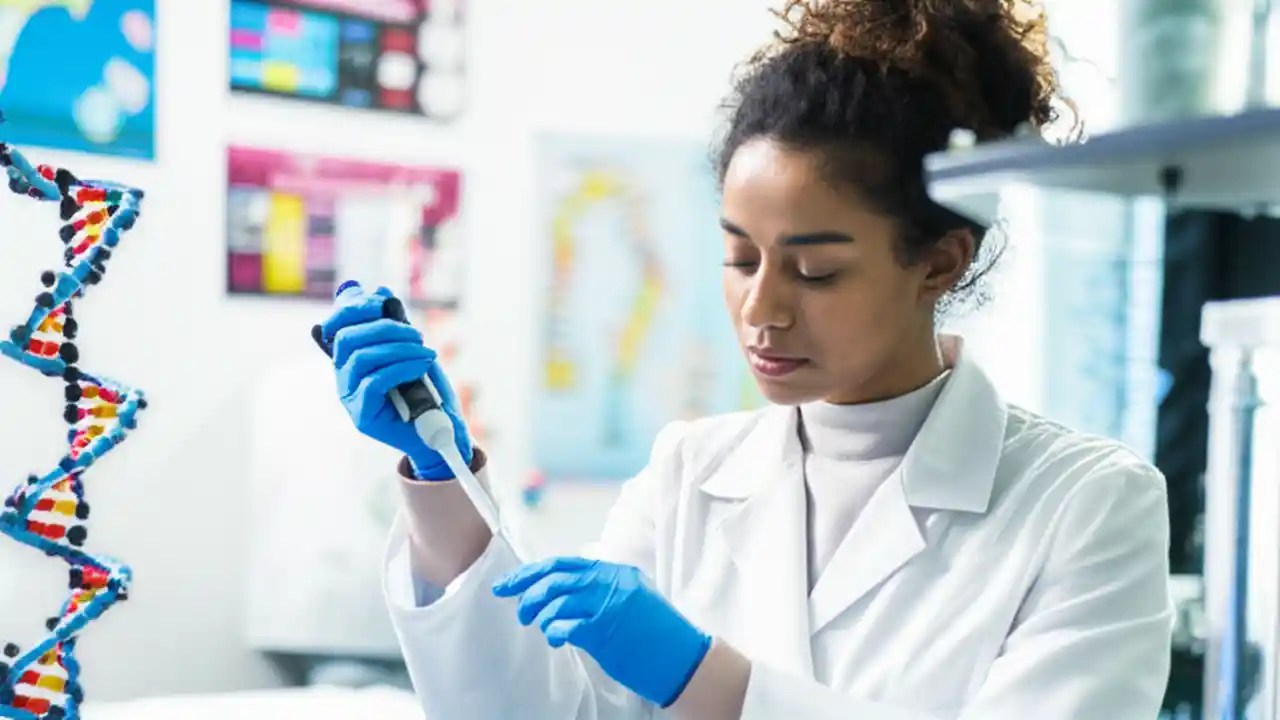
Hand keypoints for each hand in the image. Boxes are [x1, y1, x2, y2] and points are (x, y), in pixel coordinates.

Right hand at [318, 284, 472, 478]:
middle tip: (416, 334)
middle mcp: (344, 375)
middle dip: (384, 327)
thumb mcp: (412, 350)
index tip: (382, 302)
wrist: (441, 431)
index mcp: (351, 356)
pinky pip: (374, 382)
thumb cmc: (427, 390)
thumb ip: (395, 325)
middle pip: (347, 338)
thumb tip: (381, 291)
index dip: (354, 307)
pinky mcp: (362, 415)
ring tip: (426, 352)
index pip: (337, 325)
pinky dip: (401, 368)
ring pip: (361, 358)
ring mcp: (350, 396)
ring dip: (398, 348)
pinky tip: (421, 367)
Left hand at [492, 557, 711, 707]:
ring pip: (557, 599)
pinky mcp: (606, 631)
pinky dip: (555, 630)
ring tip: (540, 628)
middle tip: (518, 610)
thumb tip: (562, 594)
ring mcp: (609, 605)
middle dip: (527, 592)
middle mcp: (612, 582)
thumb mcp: (632, 598)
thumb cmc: (657, 635)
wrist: (685, 660)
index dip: (531, 572)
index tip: (508, 583)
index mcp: (616, 572)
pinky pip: (566, 625)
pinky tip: (556, 638)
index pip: (564, 564)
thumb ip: (601, 590)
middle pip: (555, 578)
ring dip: (540, 614)